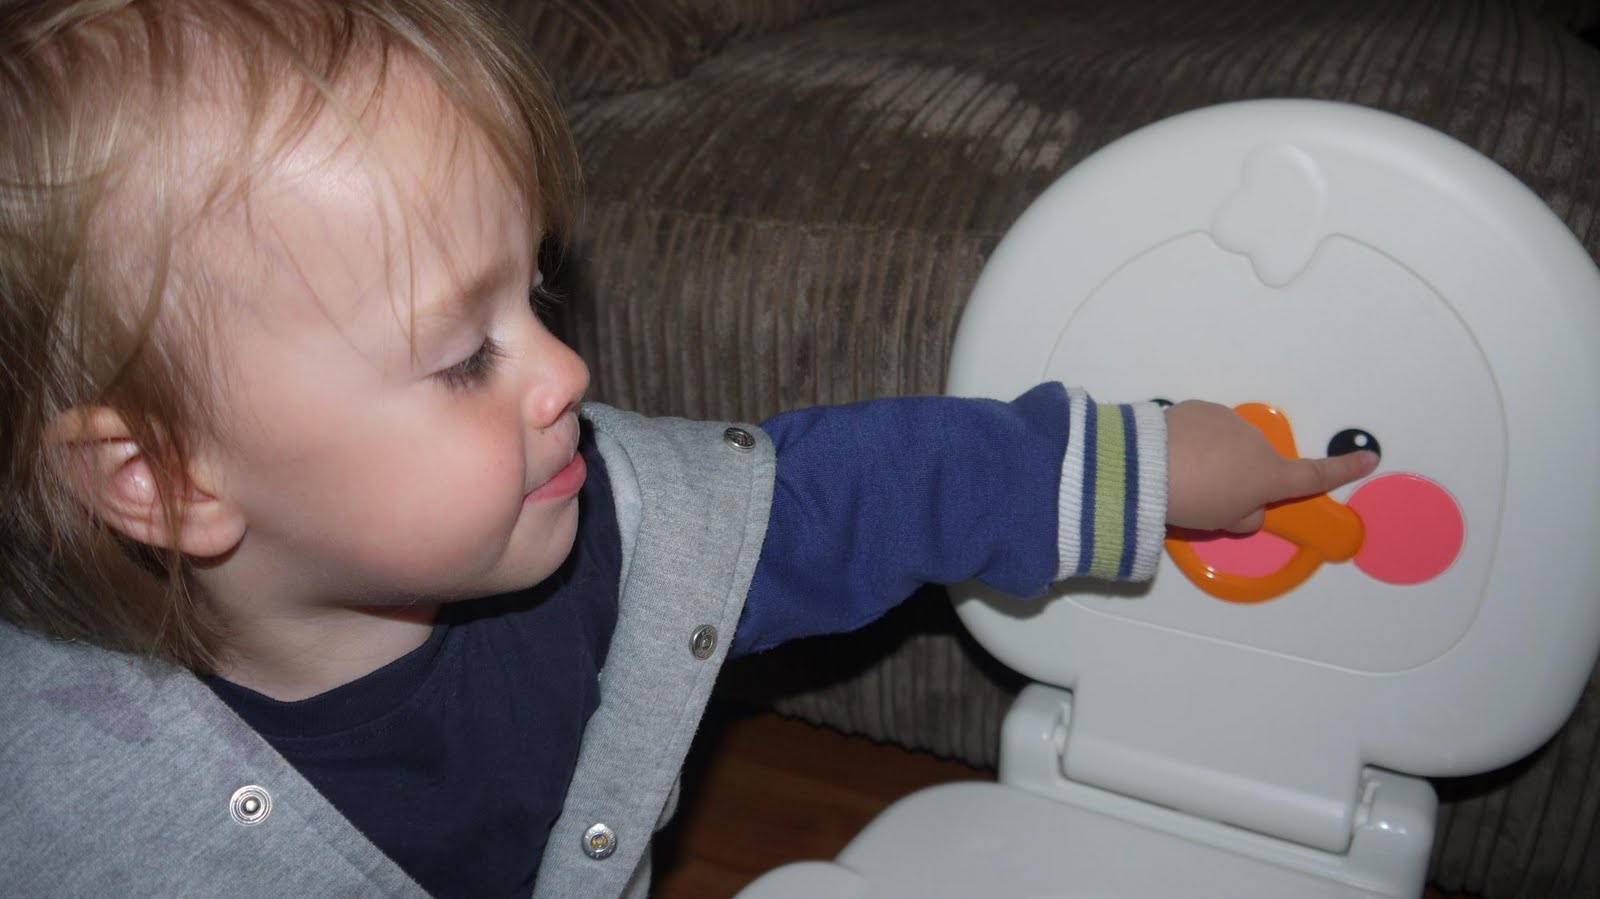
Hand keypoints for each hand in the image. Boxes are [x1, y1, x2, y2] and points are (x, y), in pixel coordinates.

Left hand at [1164, 400, 1377, 532]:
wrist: (1147, 465)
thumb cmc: (1193, 501)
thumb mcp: (1223, 522)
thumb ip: (1245, 515)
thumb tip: (1250, 505)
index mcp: (1269, 475)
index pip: (1314, 475)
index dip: (1343, 470)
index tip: (1369, 457)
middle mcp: (1255, 442)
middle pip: (1255, 464)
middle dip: (1238, 477)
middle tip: (1204, 497)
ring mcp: (1228, 420)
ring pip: (1227, 445)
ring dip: (1213, 457)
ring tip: (1180, 474)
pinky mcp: (1199, 408)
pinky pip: (1203, 430)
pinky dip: (1192, 441)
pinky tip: (1169, 453)